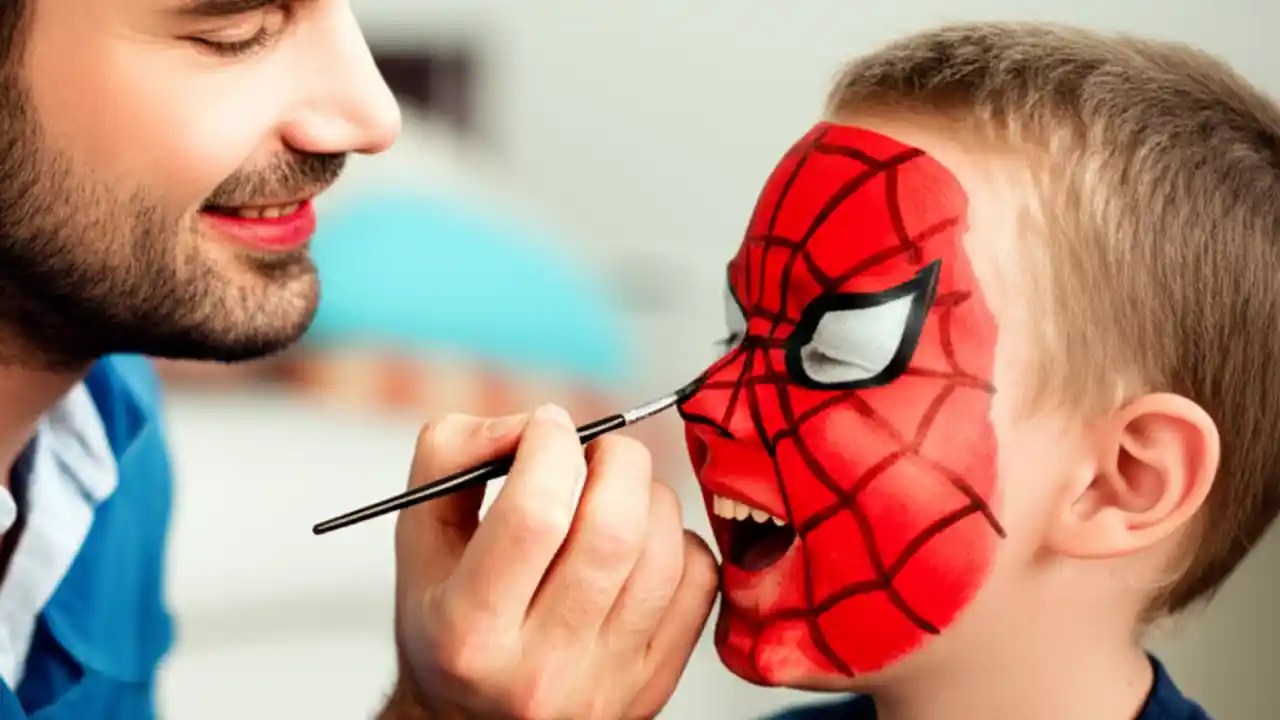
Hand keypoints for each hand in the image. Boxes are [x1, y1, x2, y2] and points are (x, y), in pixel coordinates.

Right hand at [391, 405, 718, 719]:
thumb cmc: (446, 620)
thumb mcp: (417, 536)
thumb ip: (453, 455)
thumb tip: (531, 424)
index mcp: (468, 630)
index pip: (536, 513)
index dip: (550, 444)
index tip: (546, 426)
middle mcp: (540, 667)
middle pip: (614, 529)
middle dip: (613, 458)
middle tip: (593, 452)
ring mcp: (606, 682)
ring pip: (665, 551)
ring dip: (648, 495)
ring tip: (613, 494)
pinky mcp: (654, 684)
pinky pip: (701, 583)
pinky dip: (679, 541)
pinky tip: (641, 544)